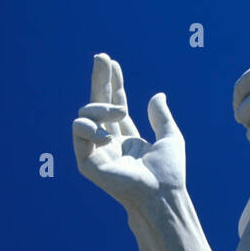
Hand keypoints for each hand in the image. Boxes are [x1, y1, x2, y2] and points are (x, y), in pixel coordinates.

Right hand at [73, 53, 185, 209]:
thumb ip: (161, 116)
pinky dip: (90, 127)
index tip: (113, 62)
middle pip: (99, 103)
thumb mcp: (171, 137)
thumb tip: (158, 95)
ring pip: (85, 115)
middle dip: (100, 79)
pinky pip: (78, 132)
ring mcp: (97, 150)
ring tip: (119, 112)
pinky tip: (107, 135)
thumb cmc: (169, 173)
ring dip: (100, 108)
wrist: (161, 194)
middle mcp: (110, 141)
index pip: (116, 105)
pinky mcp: (87, 161)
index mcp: (127, 137)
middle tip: (101, 56)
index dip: (114, 84)